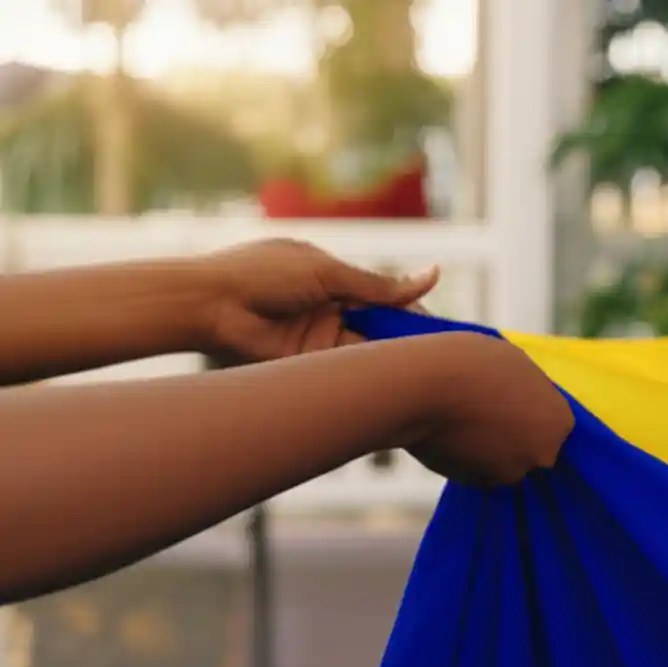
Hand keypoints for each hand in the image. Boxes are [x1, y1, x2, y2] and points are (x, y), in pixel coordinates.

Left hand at [197, 239, 438, 362]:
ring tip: (422, 363)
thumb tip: (433, 275)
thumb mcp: (329, 273)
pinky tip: (391, 375)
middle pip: (380, 324)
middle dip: (406, 335)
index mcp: (334, 278)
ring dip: (390, 354)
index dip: (411, 309)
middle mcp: (330, 308)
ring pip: (367, 348)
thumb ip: (380, 285)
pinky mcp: (308, 363)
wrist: (209, 304)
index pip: (385, 295)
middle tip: (440, 350)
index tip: (439, 326)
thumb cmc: (263, 275)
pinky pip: (345, 367)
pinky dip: (366, 371)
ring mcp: (319, 337)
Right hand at [403, 333, 574, 486]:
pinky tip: (451, 434)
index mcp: (560, 422)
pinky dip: (469, 457)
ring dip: (491, 447)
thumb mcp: (514, 363)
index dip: (529, 409)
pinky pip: (479, 470)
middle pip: (531, 445)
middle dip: (513, 433)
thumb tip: (525, 401)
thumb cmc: (471, 364)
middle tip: (485, 410)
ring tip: (463, 419)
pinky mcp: (477, 485)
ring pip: (504, 460)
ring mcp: (510, 473)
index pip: (551, 421)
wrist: (422, 389)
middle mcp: (543, 455)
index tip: (506, 396)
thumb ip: (528, 390)